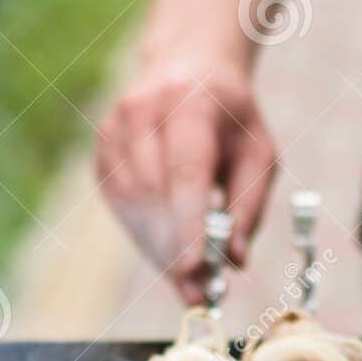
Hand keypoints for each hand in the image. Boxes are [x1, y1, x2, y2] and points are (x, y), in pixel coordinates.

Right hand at [97, 55, 276, 303]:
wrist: (187, 67)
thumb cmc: (231, 117)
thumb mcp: (259, 153)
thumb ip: (249, 207)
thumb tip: (233, 260)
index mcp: (190, 103)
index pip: (184, 173)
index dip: (188, 224)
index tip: (196, 268)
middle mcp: (142, 112)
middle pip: (156, 196)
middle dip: (178, 250)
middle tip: (200, 293)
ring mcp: (114, 129)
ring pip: (134, 207)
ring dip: (161, 251)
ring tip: (189, 281)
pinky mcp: (102, 150)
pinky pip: (121, 207)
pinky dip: (145, 237)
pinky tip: (168, 253)